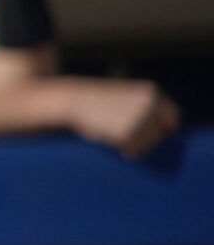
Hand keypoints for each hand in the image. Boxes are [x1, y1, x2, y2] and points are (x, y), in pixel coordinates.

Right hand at [58, 77, 179, 158]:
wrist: (72, 100)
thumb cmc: (95, 101)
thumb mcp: (124, 97)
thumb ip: (144, 108)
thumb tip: (162, 132)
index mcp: (151, 93)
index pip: (172, 117)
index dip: (163, 128)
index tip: (155, 136)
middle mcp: (150, 105)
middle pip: (161, 133)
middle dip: (149, 139)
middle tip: (131, 139)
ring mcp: (140, 119)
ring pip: (149, 143)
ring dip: (137, 146)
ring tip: (117, 138)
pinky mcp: (128, 134)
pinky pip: (134, 150)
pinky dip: (126, 151)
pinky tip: (113, 143)